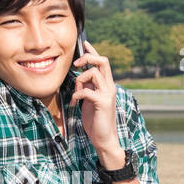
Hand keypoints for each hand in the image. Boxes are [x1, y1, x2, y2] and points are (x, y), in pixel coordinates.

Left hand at [69, 40, 122, 162]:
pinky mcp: (103, 102)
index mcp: (107, 85)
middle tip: (76, 64)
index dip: (93, 52)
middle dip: (88, 58)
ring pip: (94, 73)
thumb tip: (79, 81)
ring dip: (80, 80)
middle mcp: (110, 87)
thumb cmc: (96, 122)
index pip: (102, 63)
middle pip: (103, 61)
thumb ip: (87, 90)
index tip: (85, 43)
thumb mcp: (90, 102)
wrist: (104, 140)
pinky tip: (73, 103)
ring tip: (75, 94)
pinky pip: (87, 91)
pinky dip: (76, 95)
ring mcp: (108, 94)